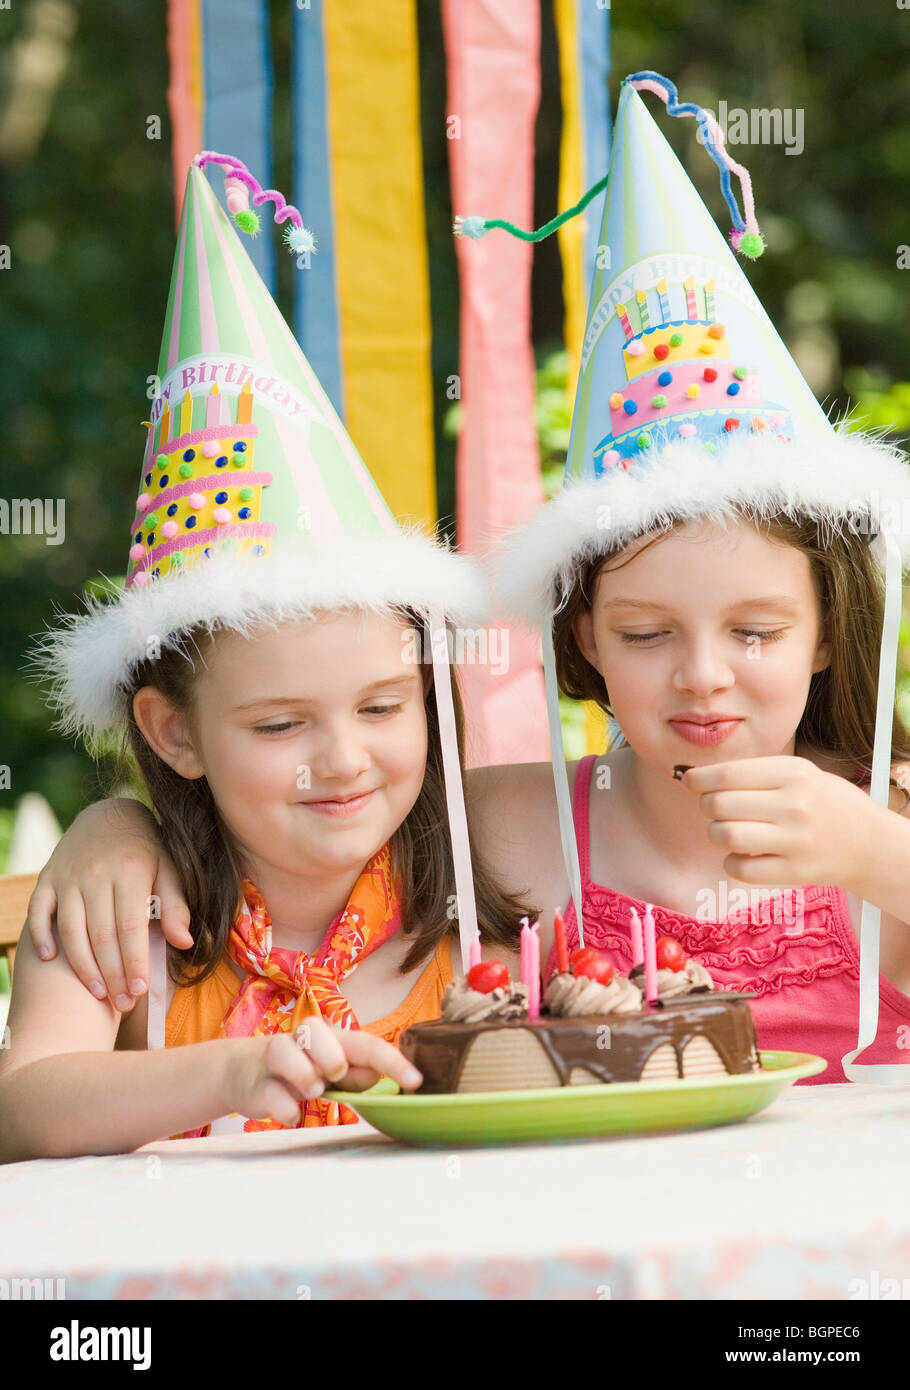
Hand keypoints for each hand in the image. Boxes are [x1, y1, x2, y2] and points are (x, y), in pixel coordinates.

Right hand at [25, 798, 193, 1007]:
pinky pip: (39, 911)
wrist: (109, 815)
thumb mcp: (169, 869)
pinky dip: (41, 936)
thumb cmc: (146, 851)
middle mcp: (96, 874)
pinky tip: (51, 961)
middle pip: (102, 934)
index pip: (131, 926)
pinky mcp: (48, 877)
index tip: (140, 991)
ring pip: (71, 929)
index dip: (135, 961)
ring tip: (99, 994)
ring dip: (83, 966)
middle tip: (122, 1004)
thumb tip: (184, 942)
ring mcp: (68, 875)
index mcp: (131, 871)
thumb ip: (176, 904)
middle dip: (113, 974)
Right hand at [223, 1020, 422, 1125]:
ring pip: (293, 1059)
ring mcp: (278, 1058)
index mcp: (332, 1039)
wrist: (244, 1072)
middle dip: (334, 1060)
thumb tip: (377, 1076)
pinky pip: (275, 1097)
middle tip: (333, 1076)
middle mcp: (304, 1040)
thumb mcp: (331, 1073)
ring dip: (306, 1080)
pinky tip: (289, 1111)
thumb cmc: (300, 1072)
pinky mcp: (258, 1082)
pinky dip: (286, 1110)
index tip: (415, 1081)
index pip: (367, 1045)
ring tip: (309, 1092)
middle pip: (325, 1038)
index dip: (392, 1062)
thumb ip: (356, 1074)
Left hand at [679, 755, 876, 888]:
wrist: (868, 843)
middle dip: (707, 805)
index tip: (688, 780)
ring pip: (726, 835)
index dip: (698, 778)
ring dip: (716, 833)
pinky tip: (744, 855)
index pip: (728, 774)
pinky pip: (738, 868)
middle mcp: (794, 805)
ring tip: (729, 831)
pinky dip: (731, 862)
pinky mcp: (793, 872)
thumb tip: (695, 778)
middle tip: (716, 808)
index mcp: (793, 773)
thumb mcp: (798, 774)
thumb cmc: (822, 803)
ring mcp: (794, 841)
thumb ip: (753, 774)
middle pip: (719, 804)